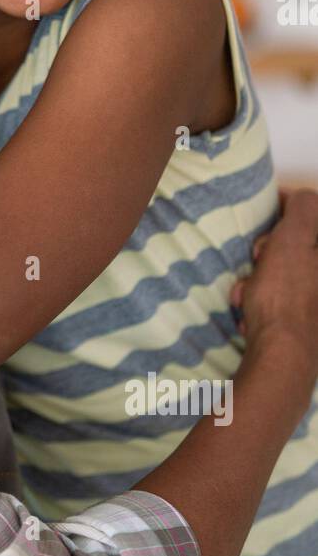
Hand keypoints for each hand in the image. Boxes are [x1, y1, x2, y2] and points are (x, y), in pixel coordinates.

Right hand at [231, 189, 317, 399]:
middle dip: (268, 256)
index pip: (308, 220)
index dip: (285, 220)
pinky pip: (281, 303)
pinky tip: (250, 315)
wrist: (281, 356)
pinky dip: (263, 305)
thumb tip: (297, 198)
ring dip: (259, 282)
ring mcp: (316, 306)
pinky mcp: (306, 326)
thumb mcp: (292, 239)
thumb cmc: (286, 296)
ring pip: (285, 277)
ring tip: (245, 295)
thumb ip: (302, 208)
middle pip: (297, 250)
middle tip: (256, 263)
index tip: (266, 232)